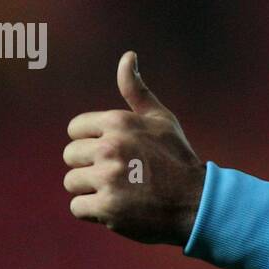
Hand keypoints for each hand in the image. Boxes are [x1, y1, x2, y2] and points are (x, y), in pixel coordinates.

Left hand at [65, 51, 205, 244]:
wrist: (197, 202)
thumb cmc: (177, 159)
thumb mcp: (161, 119)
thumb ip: (137, 90)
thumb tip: (127, 56)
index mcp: (119, 122)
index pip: (75, 129)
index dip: (91, 143)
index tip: (113, 154)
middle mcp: (111, 147)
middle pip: (70, 156)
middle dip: (89, 167)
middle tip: (118, 176)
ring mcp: (108, 178)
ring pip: (72, 182)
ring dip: (91, 191)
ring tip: (119, 192)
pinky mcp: (107, 207)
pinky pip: (77, 207)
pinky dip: (93, 212)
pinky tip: (117, 208)